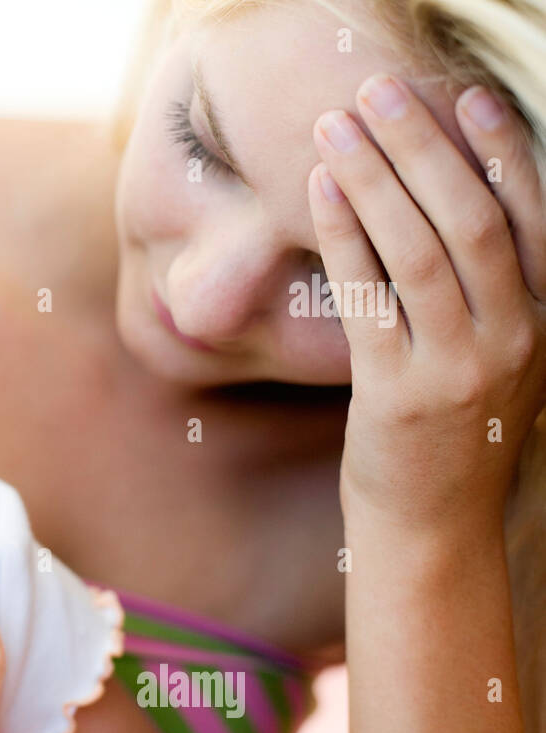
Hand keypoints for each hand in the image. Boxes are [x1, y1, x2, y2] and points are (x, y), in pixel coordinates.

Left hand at [308, 75, 545, 529]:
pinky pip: (369, 296)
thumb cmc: (456, 436)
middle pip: (473, 219)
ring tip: (336, 126)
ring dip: (375, 178)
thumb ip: (495, 294)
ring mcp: (459, 367)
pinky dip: (343, 234)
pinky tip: (319, 191)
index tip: (465, 97)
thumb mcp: (499, 360)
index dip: (502, 151)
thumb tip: (451, 205)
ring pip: (420, 249)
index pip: (536, 216)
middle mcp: (517, 338)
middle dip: (424, 147)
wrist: (433, 529)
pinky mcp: (398, 393)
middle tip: (378, 92)